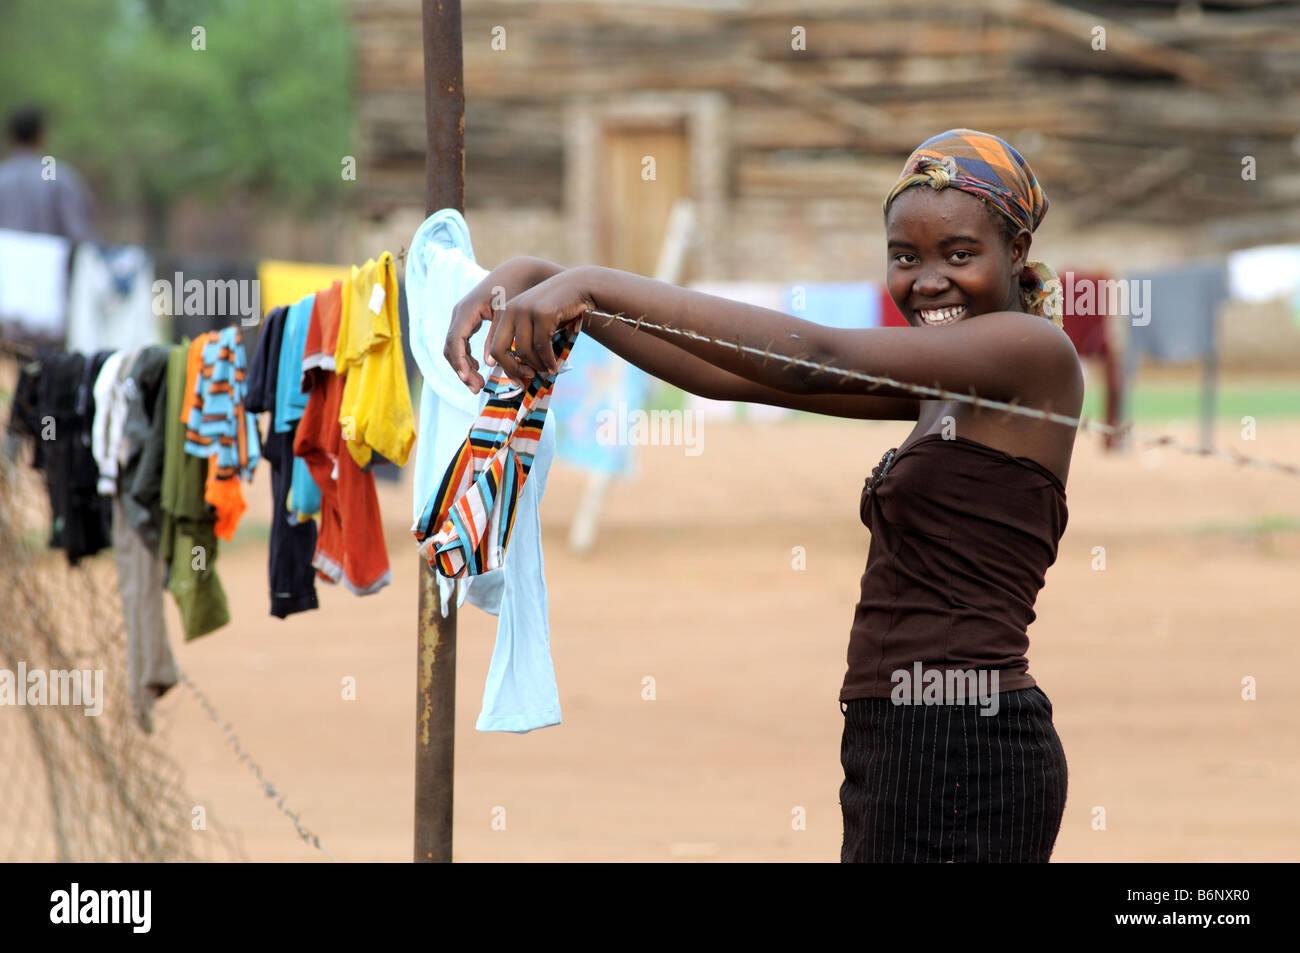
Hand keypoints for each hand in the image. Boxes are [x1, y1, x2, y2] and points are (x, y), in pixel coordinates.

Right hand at [444, 257, 554, 392]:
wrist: (515, 272)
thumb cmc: (514, 291)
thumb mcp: (507, 315)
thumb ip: (497, 338)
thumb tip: (488, 364)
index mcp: (467, 310)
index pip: (455, 341)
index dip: (460, 363)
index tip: (469, 380)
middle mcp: (459, 313)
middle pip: (450, 348)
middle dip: (461, 370)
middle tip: (477, 389)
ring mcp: (461, 316)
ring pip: (453, 347)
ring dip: (463, 367)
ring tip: (478, 384)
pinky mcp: (467, 320)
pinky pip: (459, 343)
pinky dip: (466, 358)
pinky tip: (478, 370)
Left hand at [486, 266, 594, 383]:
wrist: (579, 286)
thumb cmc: (558, 309)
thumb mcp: (534, 322)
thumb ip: (524, 340)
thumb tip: (518, 371)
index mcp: (504, 312)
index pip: (494, 346)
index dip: (504, 366)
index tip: (517, 379)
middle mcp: (510, 309)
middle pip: (499, 350)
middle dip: (513, 370)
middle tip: (528, 378)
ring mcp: (525, 310)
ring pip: (523, 351)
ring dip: (537, 366)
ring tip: (547, 370)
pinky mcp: (542, 314)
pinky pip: (542, 346)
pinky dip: (548, 360)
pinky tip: (555, 366)